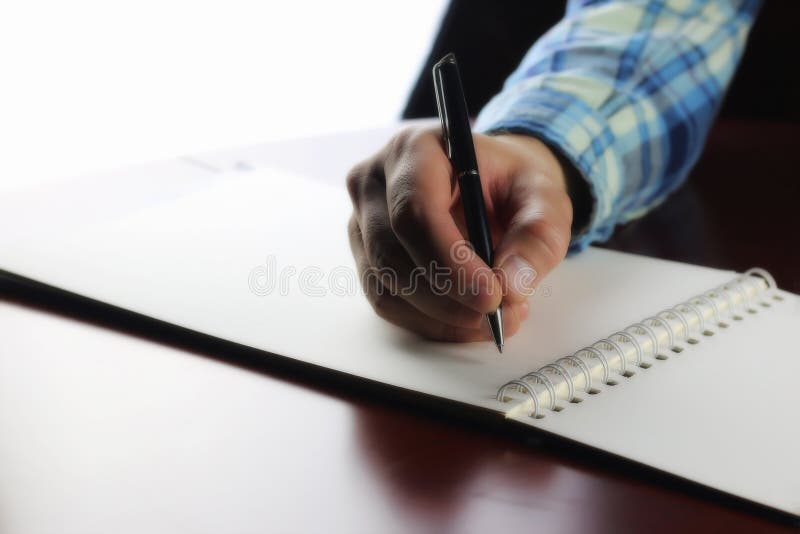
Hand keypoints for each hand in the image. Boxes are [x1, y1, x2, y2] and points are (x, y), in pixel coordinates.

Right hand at [346, 126, 571, 341]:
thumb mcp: (546, 198)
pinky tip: (468, 319)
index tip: (492, 296)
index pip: (414, 212)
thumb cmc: (511, 184)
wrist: (492, 185)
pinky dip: (430, 322)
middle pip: (393, 255)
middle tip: (502, 316)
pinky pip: (388, 302)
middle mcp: (374, 182)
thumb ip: (538, 236)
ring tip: (495, 318)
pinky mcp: (366, 256)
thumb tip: (512, 285)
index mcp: (415, 150)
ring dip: (442, 317)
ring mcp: (362, 222)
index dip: (450, 262)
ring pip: (387, 286)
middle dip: (449, 299)